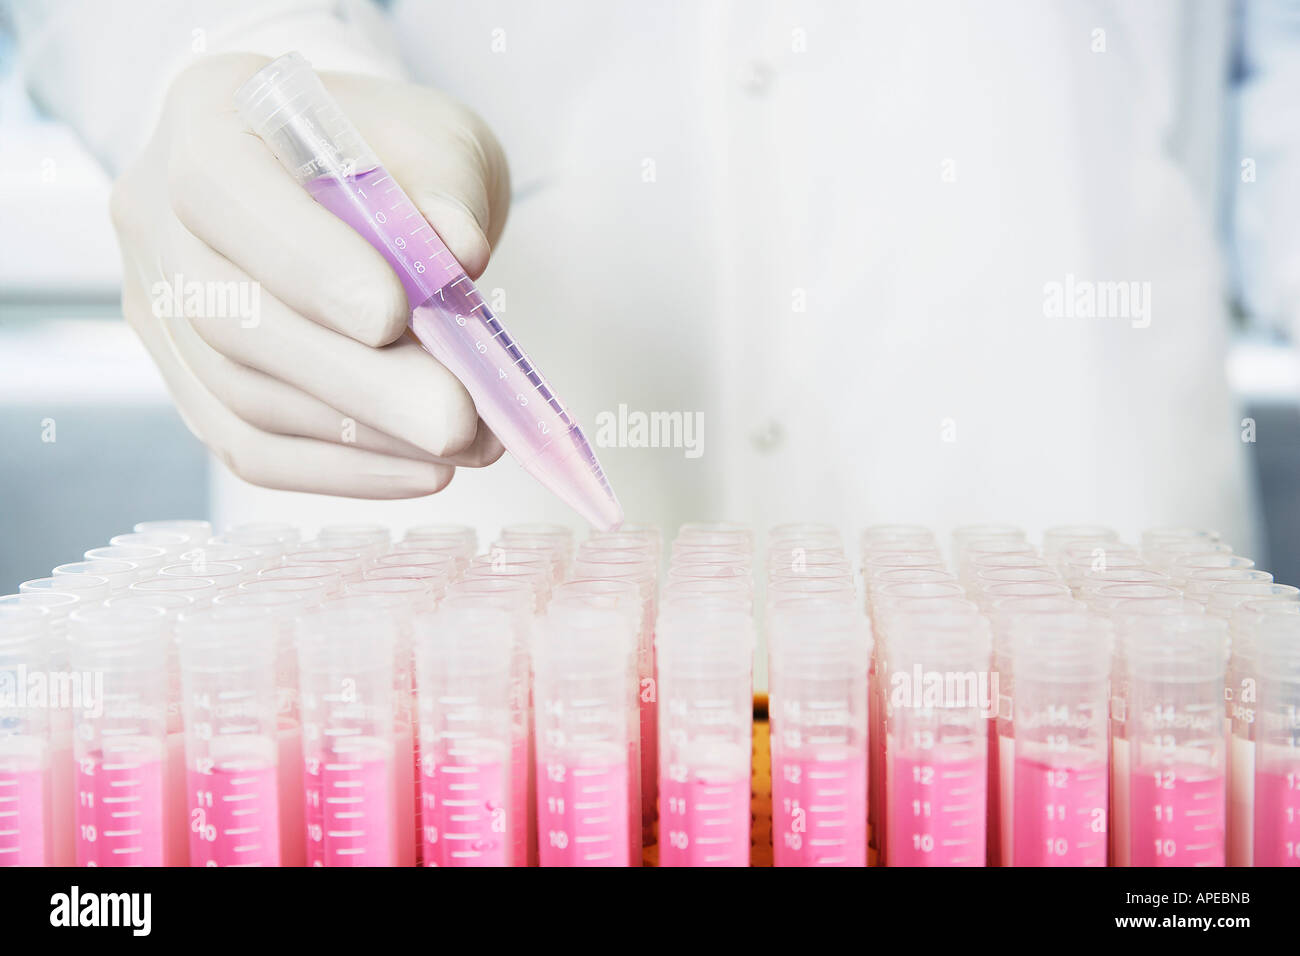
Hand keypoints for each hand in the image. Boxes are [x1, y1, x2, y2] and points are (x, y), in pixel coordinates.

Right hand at [111, 53, 509, 496]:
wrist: (359, 189)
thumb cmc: (396, 154)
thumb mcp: (437, 139)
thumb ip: (446, 187)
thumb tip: (457, 254)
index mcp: (203, 116)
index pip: (222, 190)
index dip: (303, 262)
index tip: (395, 318)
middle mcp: (155, 213)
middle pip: (230, 316)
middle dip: (355, 381)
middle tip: (455, 420)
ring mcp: (161, 305)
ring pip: (242, 396)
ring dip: (364, 434)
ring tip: (469, 444)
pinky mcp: (189, 382)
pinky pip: (250, 448)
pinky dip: (341, 471)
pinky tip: (422, 471)